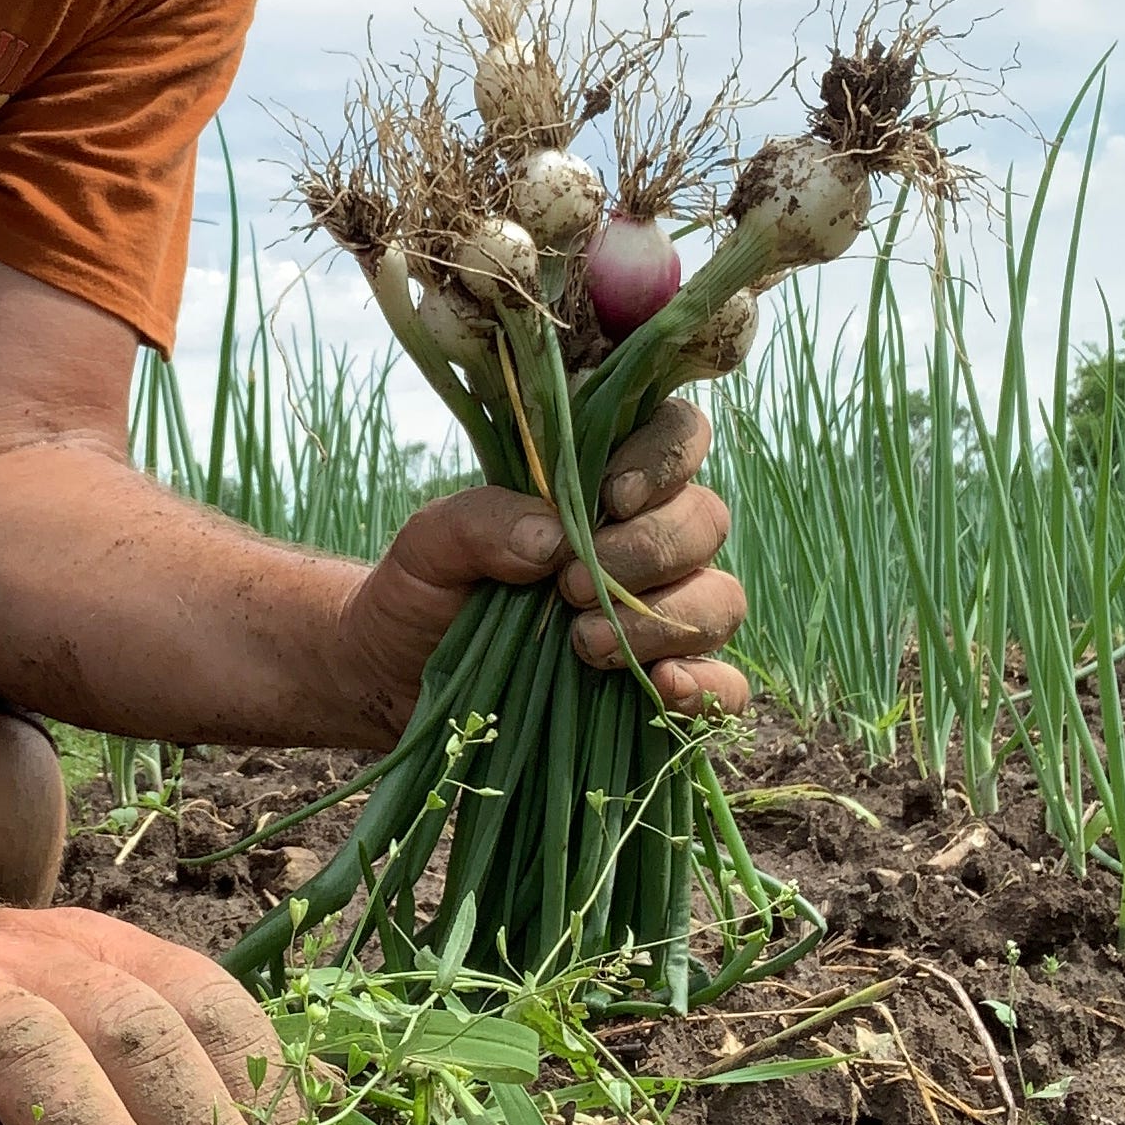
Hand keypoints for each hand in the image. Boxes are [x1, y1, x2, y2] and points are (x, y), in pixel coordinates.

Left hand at [330, 397, 749, 735]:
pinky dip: (705, 686)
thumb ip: (480, 522)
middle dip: (648, 551)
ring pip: (722, 598)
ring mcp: (665, 617)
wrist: (399, 677)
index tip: (611, 495)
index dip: (664, 457)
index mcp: (603, 488)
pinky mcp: (664, 688)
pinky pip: (725, 686)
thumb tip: (554, 536)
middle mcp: (650, 545)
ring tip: (584, 645)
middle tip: (568, 587)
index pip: (677, 436)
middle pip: (706, 520)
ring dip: (662, 620)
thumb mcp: (429, 543)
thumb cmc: (421, 591)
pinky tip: (658, 687)